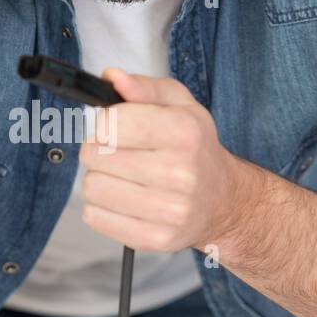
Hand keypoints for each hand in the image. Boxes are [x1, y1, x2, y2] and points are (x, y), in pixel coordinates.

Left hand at [79, 66, 241, 254]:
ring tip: (121, 177)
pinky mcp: (155, 238)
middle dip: (98, 150)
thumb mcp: (179, 105)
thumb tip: (112, 77)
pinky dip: (101, 207)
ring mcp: (169, 210)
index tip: (114, 126)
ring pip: (92, 187)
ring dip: (99, 179)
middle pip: (95, 155)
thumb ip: (143, 87)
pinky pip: (96, 217)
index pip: (111, 123)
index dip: (105, 122)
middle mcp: (180, 172)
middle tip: (117, 153)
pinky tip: (123, 199)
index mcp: (184, 133)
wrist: (223, 201)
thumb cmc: (195, 148)